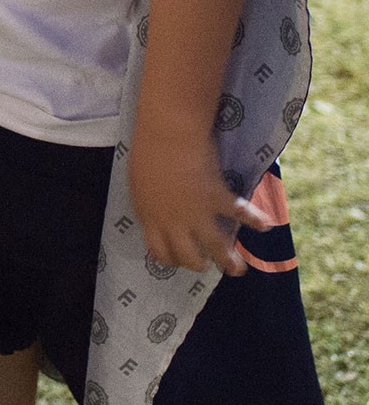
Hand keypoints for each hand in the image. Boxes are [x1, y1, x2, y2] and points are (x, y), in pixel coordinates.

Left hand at [128, 134, 269, 277]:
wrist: (167, 135)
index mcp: (151, 218)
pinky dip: (255, 219)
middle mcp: (175, 222)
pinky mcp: (217, 197)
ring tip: (238, 270)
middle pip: (188, 256)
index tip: (176, 261)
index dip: (170, 259)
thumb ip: (148, 202)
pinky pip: (239, 212)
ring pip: (215, 246)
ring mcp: (198, 212)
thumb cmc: (147, 152)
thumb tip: (155, 210)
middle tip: (206, 266)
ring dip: (229, 261)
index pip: (159, 251)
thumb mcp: (138, 184)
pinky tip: (265, 226)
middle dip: (198, 265)